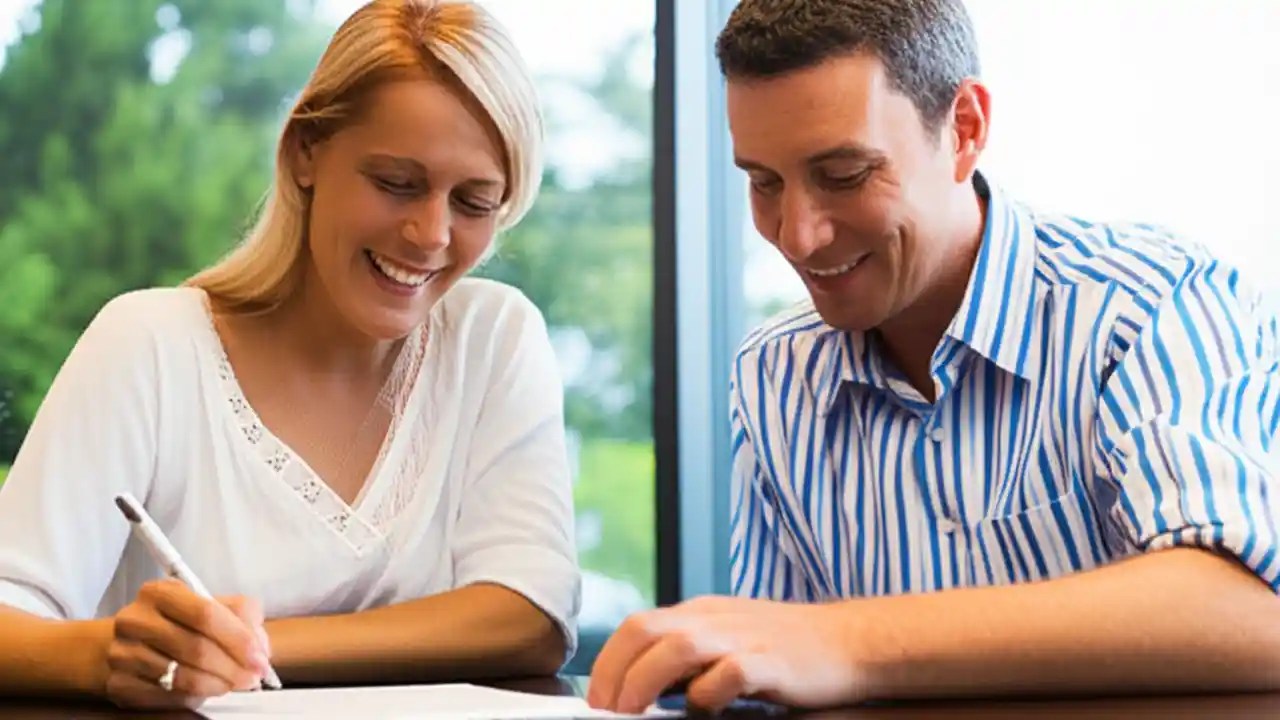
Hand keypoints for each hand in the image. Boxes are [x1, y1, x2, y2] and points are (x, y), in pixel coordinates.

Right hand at [103, 579, 271, 709]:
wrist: (122, 642)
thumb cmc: (176, 621)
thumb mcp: (206, 605)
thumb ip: (240, 616)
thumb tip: (260, 646)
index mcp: (160, 592)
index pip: (206, 614)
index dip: (239, 638)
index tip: (259, 657)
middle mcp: (136, 620)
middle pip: (197, 648)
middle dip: (234, 666)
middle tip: (254, 676)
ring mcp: (123, 653)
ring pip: (184, 676)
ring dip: (219, 684)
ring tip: (235, 683)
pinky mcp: (119, 684)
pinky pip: (169, 696)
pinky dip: (196, 696)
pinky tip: (209, 689)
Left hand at [587, 596, 860, 713]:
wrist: (849, 642)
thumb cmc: (785, 648)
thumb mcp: (728, 639)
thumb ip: (688, 656)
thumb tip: (639, 688)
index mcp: (700, 613)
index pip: (636, 626)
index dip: (608, 662)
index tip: (598, 698)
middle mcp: (714, 619)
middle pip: (644, 631)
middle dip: (614, 672)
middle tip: (606, 710)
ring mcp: (741, 638)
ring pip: (676, 648)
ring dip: (644, 681)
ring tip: (631, 713)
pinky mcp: (769, 663)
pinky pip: (727, 674)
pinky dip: (706, 692)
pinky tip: (701, 709)